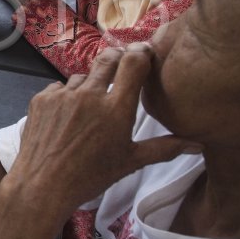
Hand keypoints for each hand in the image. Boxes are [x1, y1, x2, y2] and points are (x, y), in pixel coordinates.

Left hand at [10, 44, 199, 215]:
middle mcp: (90, 95)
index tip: (144, 54)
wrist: (43, 186)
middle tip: (120, 69)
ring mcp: (63, 95)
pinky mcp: (41, 99)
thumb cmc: (91, 176)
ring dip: (89, 85)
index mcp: (116, 108)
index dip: (141, 53)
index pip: (133, 63)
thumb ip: (164, 148)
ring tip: (89, 108)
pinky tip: (67, 117)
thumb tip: (197, 144)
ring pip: (82, 76)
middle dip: (117, 59)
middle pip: (108, 59)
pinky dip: (66, 96)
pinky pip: (59, 87)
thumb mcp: (130, 162)